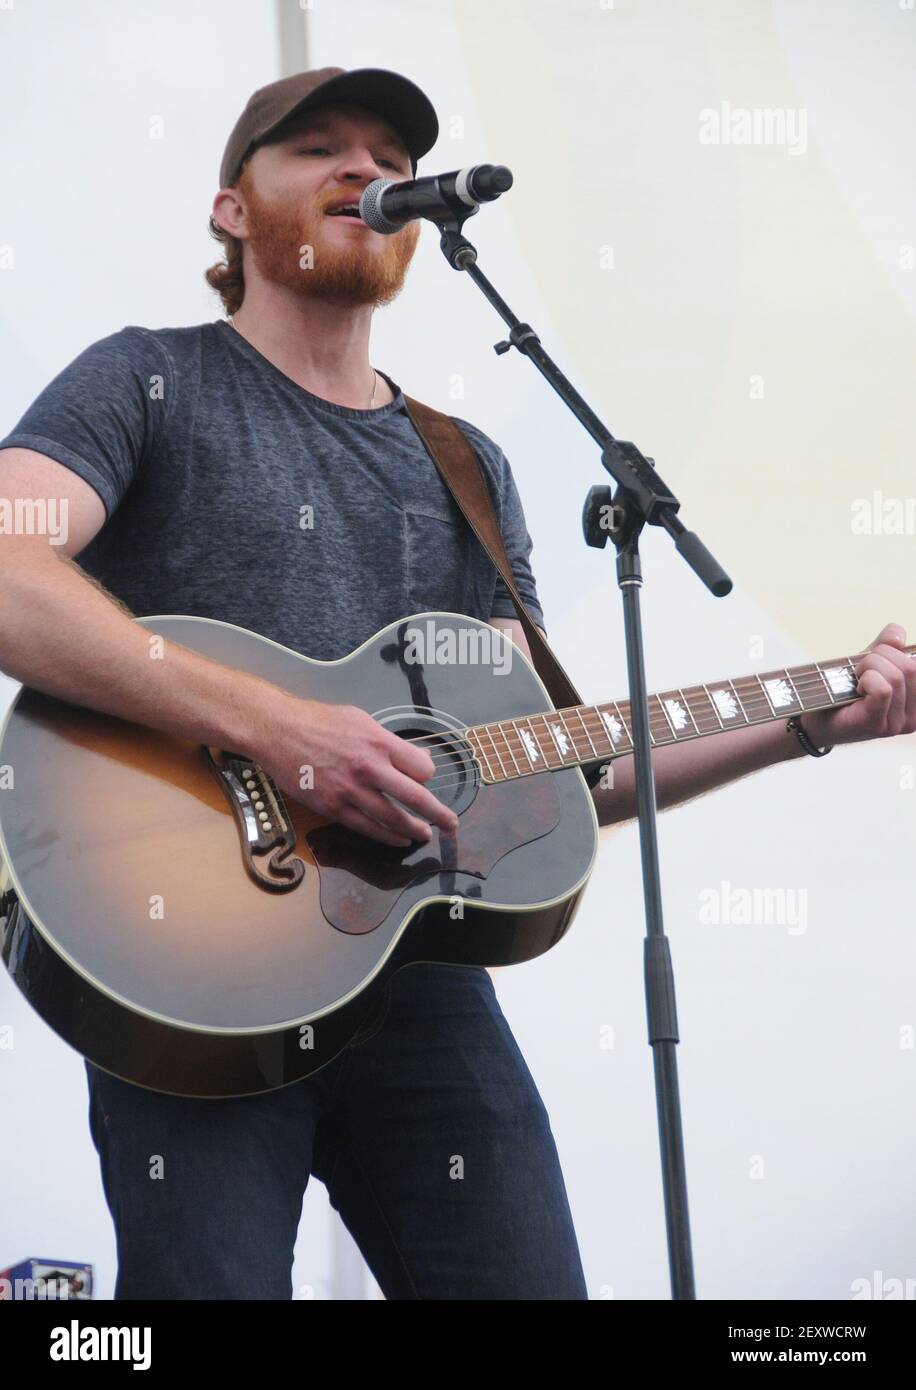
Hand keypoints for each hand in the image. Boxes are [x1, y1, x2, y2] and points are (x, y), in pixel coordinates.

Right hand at [252, 694, 459, 847]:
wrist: (278, 731)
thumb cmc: (318, 722)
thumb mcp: (360, 720)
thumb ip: (389, 741)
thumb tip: (417, 759)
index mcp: (379, 742)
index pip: (421, 768)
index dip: (428, 776)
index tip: (426, 779)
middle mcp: (369, 767)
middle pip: (415, 797)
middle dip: (438, 814)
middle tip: (451, 824)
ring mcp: (350, 790)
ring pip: (392, 818)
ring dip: (413, 830)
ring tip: (425, 835)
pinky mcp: (333, 806)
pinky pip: (366, 827)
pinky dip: (386, 837)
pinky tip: (398, 840)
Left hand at [801, 623, 915, 748]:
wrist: (815, 719)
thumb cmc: (843, 690)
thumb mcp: (869, 663)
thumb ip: (886, 646)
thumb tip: (898, 637)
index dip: (898, 652)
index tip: (877, 659)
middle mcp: (914, 717)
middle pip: (911, 667)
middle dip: (881, 656)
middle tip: (861, 668)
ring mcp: (896, 725)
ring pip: (895, 676)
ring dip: (869, 667)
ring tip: (856, 677)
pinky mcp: (876, 725)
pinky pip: (882, 690)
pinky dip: (866, 679)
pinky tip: (856, 687)